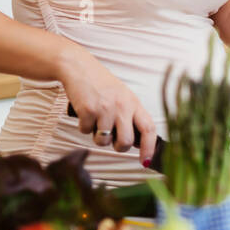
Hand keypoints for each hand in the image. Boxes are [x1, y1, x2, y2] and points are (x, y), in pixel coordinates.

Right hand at [57, 44, 158, 162]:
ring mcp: (105, 108)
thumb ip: (131, 116)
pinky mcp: (88, 109)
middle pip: (126, 142)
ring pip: (104, 141)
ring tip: (96, 121)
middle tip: (112, 139)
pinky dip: (83, 126)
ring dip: (97, 137)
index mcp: (134, 104)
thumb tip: (137, 143)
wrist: (79, 67)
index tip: (145, 162)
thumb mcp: (123, 97)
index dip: (150, 148)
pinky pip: (85, 131)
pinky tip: (84, 112)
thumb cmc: (102, 86)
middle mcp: (123, 106)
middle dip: (118, 147)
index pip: (149, 129)